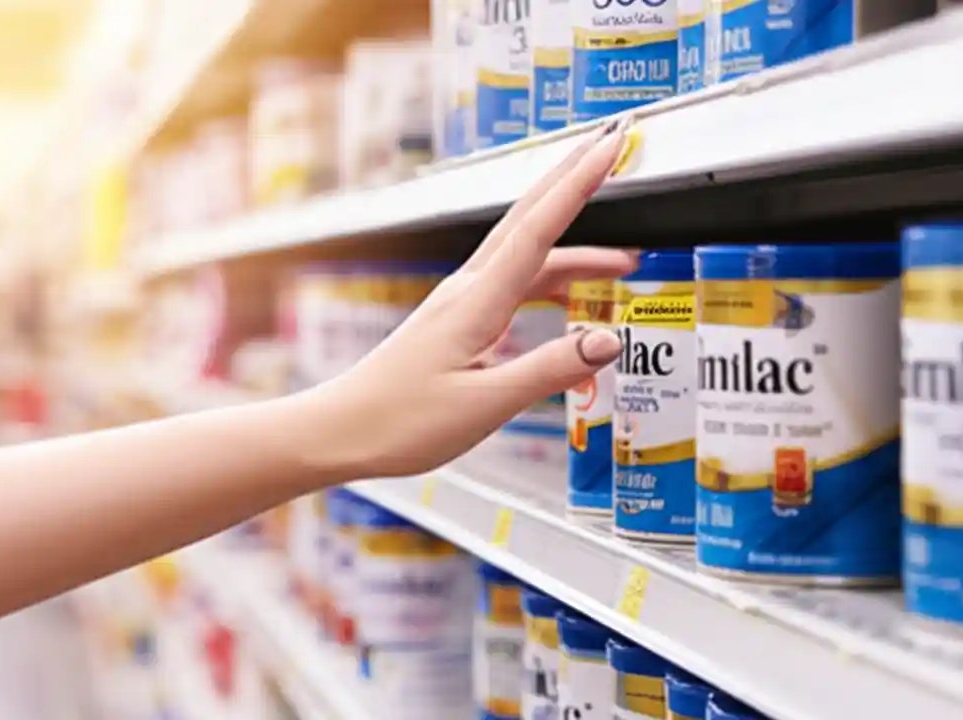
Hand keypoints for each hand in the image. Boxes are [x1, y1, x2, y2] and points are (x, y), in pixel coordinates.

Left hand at [320, 127, 634, 477]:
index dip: (579, 184)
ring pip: (526, 257)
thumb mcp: (485, 404)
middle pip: (529, 221)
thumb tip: (606, 340)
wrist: (340, 430)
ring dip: (574, 250)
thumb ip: (550, 370)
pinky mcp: (456, 321)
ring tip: (621, 263)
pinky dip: (550, 282)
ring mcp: (459, 302)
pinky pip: (513, 286)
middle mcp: (467, 290)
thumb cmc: (399, 421)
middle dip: (573, 181)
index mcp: (475, 302)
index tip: (610, 147)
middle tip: (612, 149)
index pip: (539, 230)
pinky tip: (568, 301)